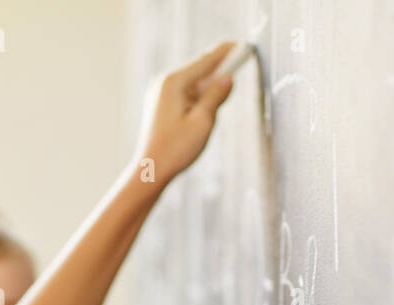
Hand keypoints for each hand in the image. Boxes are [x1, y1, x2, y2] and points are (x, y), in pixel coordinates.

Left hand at [132, 42, 236, 184]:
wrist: (150, 170)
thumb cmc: (175, 149)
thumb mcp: (203, 122)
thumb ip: (216, 96)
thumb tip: (228, 78)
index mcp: (174, 83)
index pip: (206, 61)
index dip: (227, 53)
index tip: (242, 45)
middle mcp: (163, 82)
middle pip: (199, 69)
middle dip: (219, 68)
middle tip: (239, 60)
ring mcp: (159, 92)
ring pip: (193, 82)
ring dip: (209, 86)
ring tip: (221, 94)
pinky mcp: (160, 103)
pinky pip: (185, 92)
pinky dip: (199, 94)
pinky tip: (206, 105)